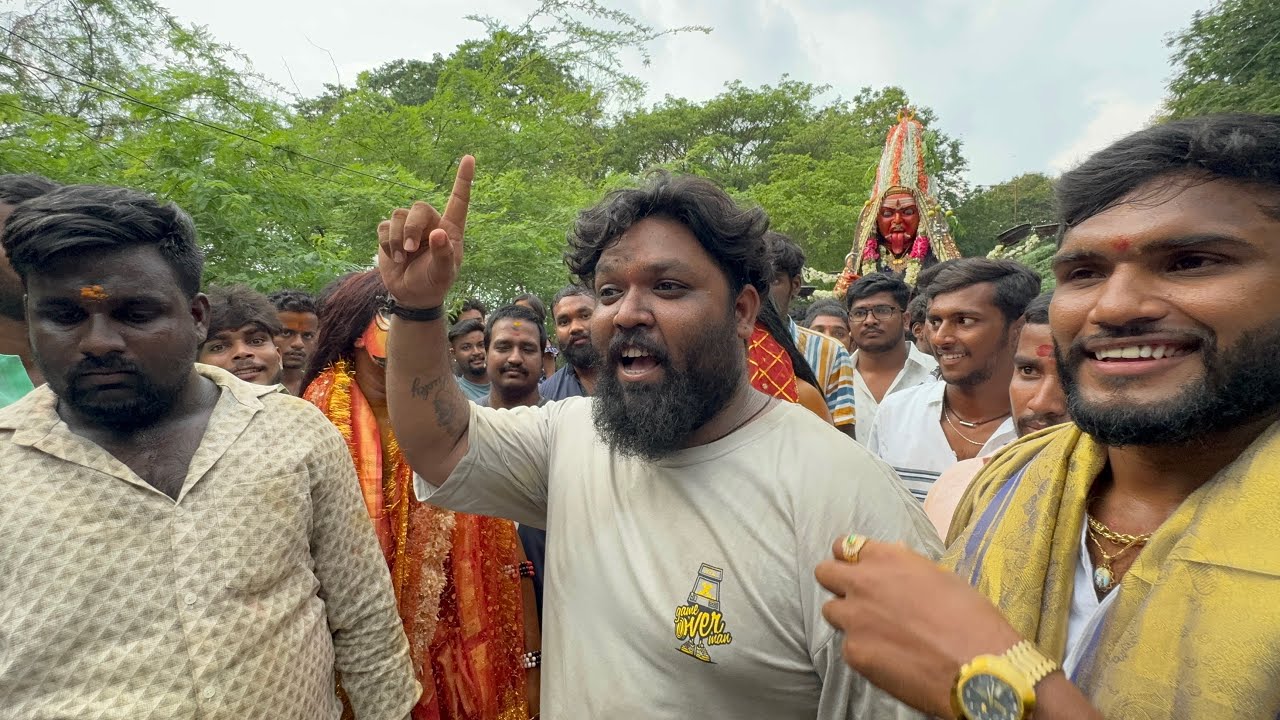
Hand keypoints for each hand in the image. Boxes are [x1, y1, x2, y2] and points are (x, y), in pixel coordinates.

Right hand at [376, 155, 474, 308]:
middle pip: (418, 208)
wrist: (411, 294)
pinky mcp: (391, 233)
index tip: (470, 158)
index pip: (458, 200)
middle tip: (410, 250)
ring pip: (398, 216)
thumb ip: (443, 254)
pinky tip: (393, 256)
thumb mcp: (443, 273)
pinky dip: (386, 242)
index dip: (464, 179)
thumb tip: (438, 234)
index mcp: (450, 228)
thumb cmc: (434, 282)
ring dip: (397, 239)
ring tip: (402, 257)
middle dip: (411, 228)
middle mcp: (430, 223)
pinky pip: (384, 226)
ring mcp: (409, 227)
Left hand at [816, 538, 1022, 718]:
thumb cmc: (971, 619)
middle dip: (837, 583)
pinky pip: (847, 646)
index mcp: (887, 558)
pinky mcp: (854, 652)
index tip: (856, 568)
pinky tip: (889, 657)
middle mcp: (863, 583)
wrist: (979, 667)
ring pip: (832, 611)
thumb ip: (906, 565)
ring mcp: (854, 618)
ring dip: (848, 618)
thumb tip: (894, 553)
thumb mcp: (941, 577)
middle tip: (856, 598)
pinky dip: (863, 650)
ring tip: (877, 632)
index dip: (850, 559)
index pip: (845, 546)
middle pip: (825, 573)